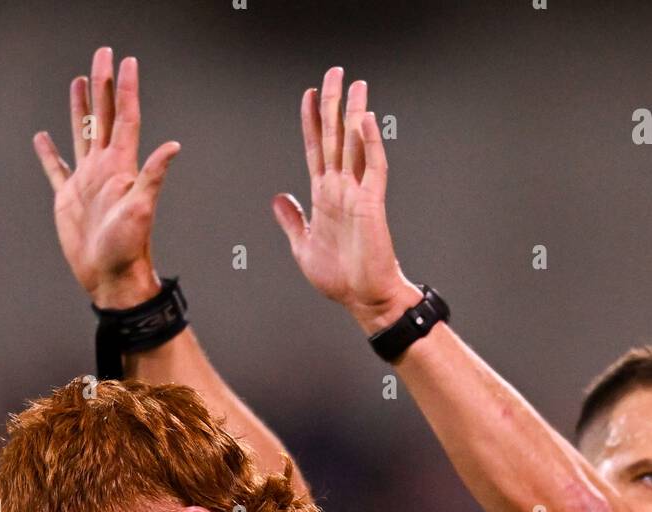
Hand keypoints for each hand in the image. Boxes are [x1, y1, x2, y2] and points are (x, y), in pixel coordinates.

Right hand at [32, 46, 179, 306]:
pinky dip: (49, 153)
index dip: (125, 89)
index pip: (125, 118)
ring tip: (78, 82)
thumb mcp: (142, 208)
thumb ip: (154, 176)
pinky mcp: (69, 198)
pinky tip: (44, 138)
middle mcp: (105, 169)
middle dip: (102, 85)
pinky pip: (57, 169)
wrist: (112, 277)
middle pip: (102, 116)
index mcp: (121, 167)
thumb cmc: (129, 248)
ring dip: (80, 108)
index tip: (127, 62)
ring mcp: (87, 181)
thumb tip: (173, 147)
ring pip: (81, 134)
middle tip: (102, 55)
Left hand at [273, 67, 422, 333]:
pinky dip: (370, 144)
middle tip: (334, 73)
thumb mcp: (302, 247)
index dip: (311, 122)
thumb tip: (278, 198)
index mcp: (324, 197)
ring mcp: (357, 194)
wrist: (364, 298)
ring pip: (356, 145)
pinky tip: (366, 121)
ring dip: (355, 114)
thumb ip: (292, 220)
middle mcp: (341, 189)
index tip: (309, 95)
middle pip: (336, 137)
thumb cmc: (340, 279)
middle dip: (333, 104)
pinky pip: (373, 167)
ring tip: (356, 86)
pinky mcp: (372, 204)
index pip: (316, 149)